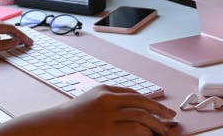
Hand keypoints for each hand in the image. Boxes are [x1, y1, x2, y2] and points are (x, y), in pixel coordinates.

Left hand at [0, 20, 32, 61]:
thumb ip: (1, 45)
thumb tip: (15, 42)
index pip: (11, 29)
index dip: (22, 36)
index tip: (29, 43)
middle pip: (7, 27)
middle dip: (19, 35)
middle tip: (28, 42)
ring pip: (1, 28)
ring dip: (11, 34)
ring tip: (18, 41)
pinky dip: (2, 35)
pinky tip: (1, 40)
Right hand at [31, 85, 177, 135]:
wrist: (52, 127)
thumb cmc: (69, 118)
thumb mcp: (88, 101)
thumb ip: (108, 101)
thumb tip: (132, 108)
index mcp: (104, 90)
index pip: (134, 94)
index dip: (151, 102)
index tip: (161, 110)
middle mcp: (107, 99)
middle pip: (142, 103)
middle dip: (159, 112)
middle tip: (171, 119)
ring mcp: (108, 115)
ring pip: (141, 117)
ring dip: (156, 125)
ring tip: (164, 132)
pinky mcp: (107, 130)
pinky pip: (133, 130)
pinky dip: (145, 133)